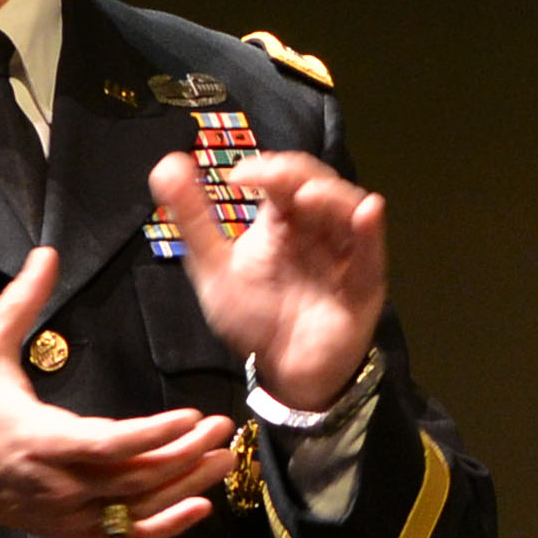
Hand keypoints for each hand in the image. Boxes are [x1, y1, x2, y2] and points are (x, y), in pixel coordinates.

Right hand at [0, 248, 237, 537]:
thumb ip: (19, 304)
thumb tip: (46, 257)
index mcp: (43, 440)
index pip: (109, 443)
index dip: (154, 434)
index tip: (190, 416)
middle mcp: (62, 483)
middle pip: (137, 477)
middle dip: (186, 454)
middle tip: (222, 428)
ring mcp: (72, 513)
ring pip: (141, 508)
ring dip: (188, 484)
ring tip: (223, 456)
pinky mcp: (77, 530)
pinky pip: (130, 537)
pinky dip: (168, 526)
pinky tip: (199, 505)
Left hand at [155, 146, 390, 408]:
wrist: (280, 373)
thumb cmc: (254, 319)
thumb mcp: (214, 268)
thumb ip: (193, 220)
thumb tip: (166, 164)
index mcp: (284, 221)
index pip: (282, 178)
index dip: (266, 168)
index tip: (236, 178)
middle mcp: (317, 229)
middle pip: (319, 182)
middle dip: (296, 173)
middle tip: (269, 178)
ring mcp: (344, 254)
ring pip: (349, 208)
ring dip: (331, 195)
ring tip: (307, 196)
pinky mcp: (363, 285)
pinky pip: (372, 254)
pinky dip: (371, 231)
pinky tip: (368, 213)